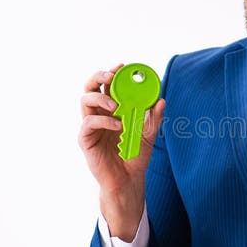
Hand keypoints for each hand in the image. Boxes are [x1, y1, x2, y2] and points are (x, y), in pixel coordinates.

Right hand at [78, 65, 165, 239]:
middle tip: (112, 76)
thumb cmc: (135, 157)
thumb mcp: (149, 135)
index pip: (107, 85)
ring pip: (85, 100)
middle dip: (99, 77)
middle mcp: (98, 114)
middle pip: (90, 87)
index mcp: (111, 109)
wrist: (128, 180)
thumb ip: (154, 118)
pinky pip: (89, 123)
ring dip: (100, 97)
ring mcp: (91, 126)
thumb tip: (161, 100)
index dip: (112, 73)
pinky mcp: (86, 139)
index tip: (122, 66)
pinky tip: (116, 124)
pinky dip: (103, 120)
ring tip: (115, 104)